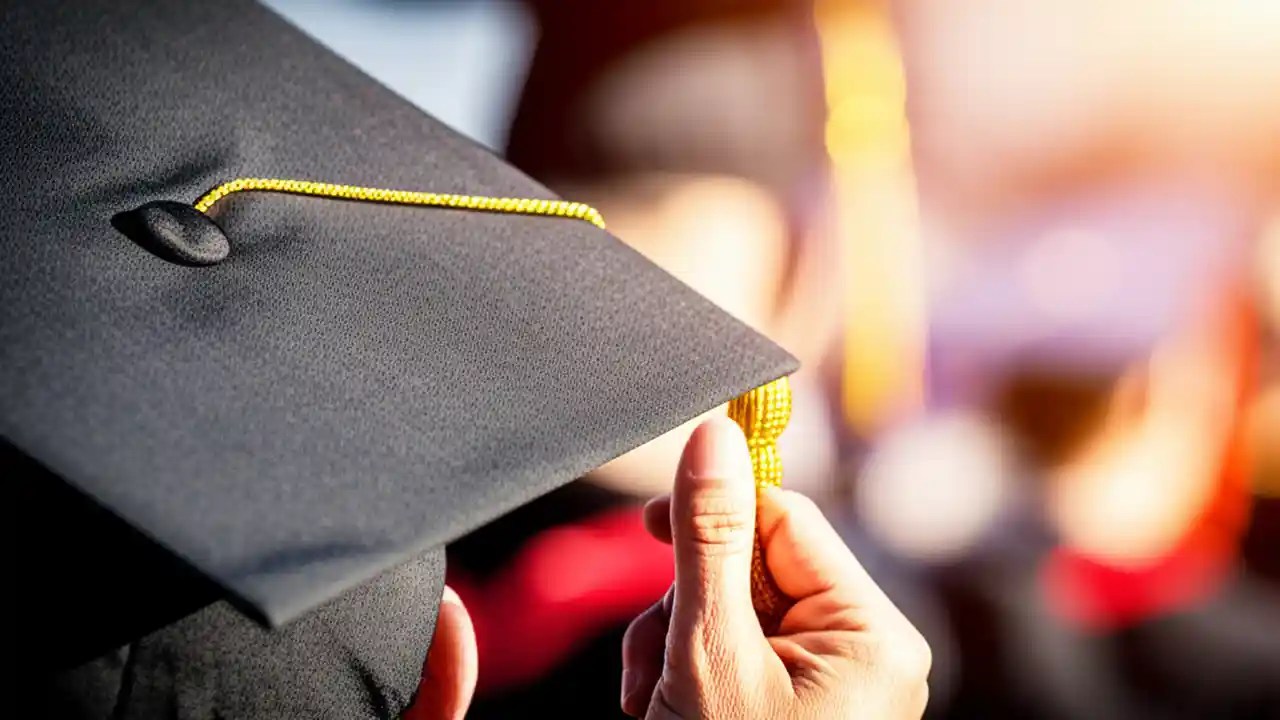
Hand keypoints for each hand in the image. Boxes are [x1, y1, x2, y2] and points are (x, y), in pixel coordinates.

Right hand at [621, 417, 929, 718]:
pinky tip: (668, 705)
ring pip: (732, 609)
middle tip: (658, 655)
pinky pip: (736, 650)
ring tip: (657, 696)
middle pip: (750, 567)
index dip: (715, 515)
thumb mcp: (712, 650)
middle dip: (687, 604)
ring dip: (677, 642)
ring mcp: (830, 683)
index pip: (786, 521)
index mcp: (872, 637)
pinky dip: (690, 670)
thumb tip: (716, 438)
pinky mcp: (795, 702)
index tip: (654, 519)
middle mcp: (863, 655)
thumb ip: (711, 541)